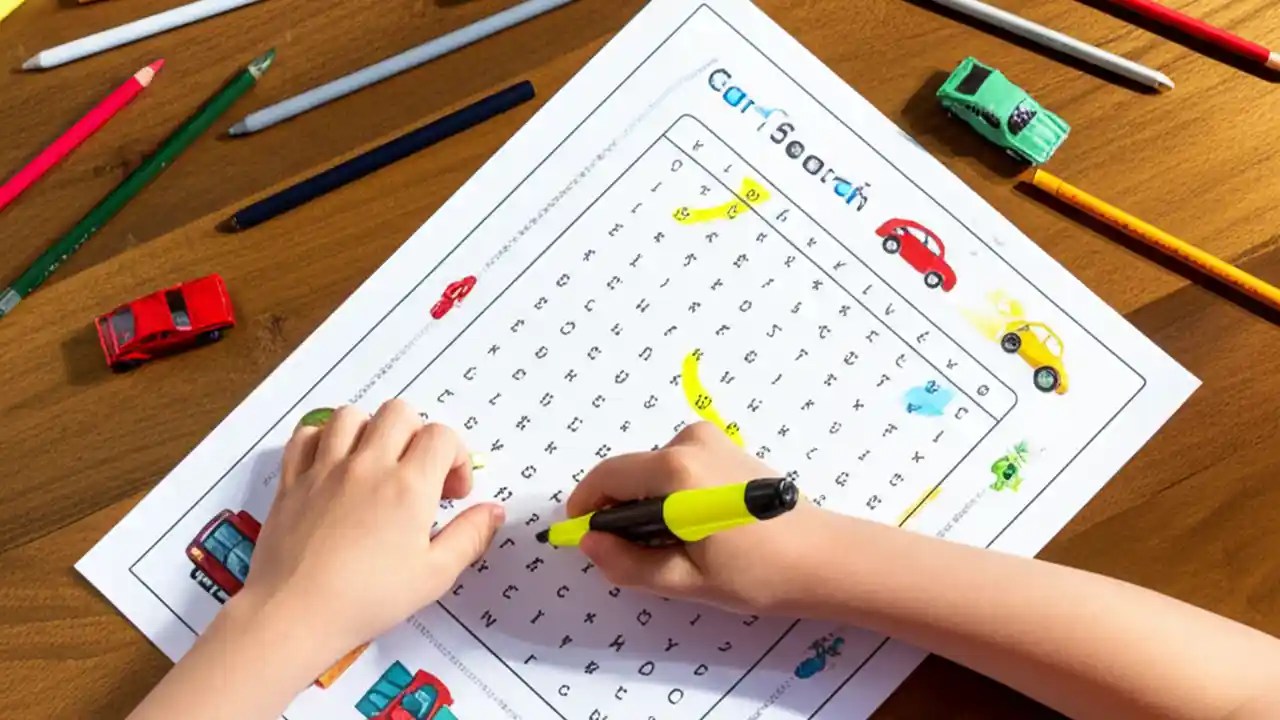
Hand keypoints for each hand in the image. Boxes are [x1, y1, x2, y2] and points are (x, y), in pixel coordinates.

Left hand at [235, 400, 504, 663]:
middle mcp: (367, 466)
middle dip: (418, 434)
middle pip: (399, 412)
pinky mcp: (293, 480)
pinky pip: (306, 435)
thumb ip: (469, 537)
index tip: (452, 492)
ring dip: (371, 430)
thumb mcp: (434, 576)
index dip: (457, 457)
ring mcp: (325, 469)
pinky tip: (334, 464)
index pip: (442, 436)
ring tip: (376, 463)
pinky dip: (323, 439)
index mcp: (408, 487)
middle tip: (418, 473)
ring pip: (352, 415)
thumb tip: (493, 511)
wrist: (295, 614)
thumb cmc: (367, 599)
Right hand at [567, 422, 832, 616]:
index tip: (580, 535)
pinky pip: (679, 468)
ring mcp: (713, 440)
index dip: (586, 506)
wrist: (825, 558)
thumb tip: (589, 543)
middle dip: (620, 510)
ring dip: (650, 504)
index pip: (608, 477)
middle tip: (635, 554)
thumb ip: (628, 563)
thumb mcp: (686, 580)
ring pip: (655, 472)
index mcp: (678, 471)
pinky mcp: (728, 448)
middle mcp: (692, 443)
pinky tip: (698, 529)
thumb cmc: (760, 573)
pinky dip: (673, 495)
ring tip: (677, 547)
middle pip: (631, 472)